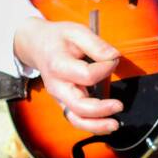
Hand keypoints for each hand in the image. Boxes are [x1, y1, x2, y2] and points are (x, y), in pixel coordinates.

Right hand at [13, 17, 122, 132]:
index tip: (114, 59)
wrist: (37, 46)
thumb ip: (96, 44)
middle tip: (119, 105)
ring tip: (114, 125)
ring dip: (96, 125)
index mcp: (58, 65)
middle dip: (100, 109)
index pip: (86, 75)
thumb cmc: (59, 38)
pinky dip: (92, 126)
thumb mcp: (76, 31)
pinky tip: (106, 125)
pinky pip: (76, 119)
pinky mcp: (64, 103)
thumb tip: (114, 57)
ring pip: (76, 119)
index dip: (105, 68)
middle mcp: (57, 86)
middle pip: (78, 105)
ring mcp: (59, 97)